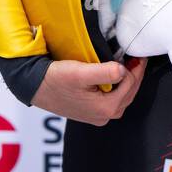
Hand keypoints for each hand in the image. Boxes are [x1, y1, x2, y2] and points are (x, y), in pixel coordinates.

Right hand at [31, 56, 147, 126]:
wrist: (34, 86)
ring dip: (127, 81)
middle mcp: (103, 116)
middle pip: (130, 93)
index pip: (131, 84)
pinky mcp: (90, 111)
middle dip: (135, 75)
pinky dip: (117, 87)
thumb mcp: (81, 73)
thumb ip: (105, 72)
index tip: (136, 54)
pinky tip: (114, 76)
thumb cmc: (56, 79)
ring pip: (122, 97)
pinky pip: (112, 99)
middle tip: (136, 58)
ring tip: (127, 65)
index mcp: (105, 108)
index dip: (135, 68)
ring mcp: (97, 115)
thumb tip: (124, 70)